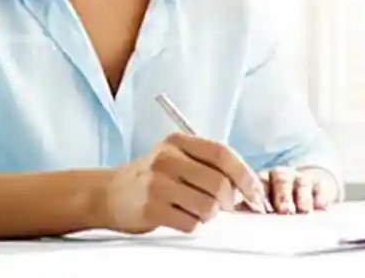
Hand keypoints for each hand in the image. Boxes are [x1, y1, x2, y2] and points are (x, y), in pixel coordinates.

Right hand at [102, 132, 267, 234]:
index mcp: (178, 141)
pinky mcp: (151, 208)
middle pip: (219, 183)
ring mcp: (157, 184)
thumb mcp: (176, 157)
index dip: (245, 175)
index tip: (255, 192)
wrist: (109, 193)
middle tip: (226, 207)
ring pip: (207, 206)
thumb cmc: (152, 177)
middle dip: (230, 201)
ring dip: (210, 215)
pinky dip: (193, 224)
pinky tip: (181, 217)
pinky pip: (190, 223)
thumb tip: (246, 187)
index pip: (223, 154)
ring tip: (199, 211)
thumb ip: (208, 164)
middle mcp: (168, 158)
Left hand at [244, 166, 340, 213]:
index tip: (260, 211)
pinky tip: (322, 208)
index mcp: (262, 181)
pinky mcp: (318, 185)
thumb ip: (246, 209)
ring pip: (301, 184)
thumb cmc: (273, 204)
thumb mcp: (258, 204)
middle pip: (281, 181)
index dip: (259, 196)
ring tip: (304, 211)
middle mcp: (281, 176)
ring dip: (302, 197)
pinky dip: (321, 199)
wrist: (300, 194)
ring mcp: (300, 180)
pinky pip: (320, 189)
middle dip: (283, 196)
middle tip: (284, 210)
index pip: (259, 184)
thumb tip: (231, 217)